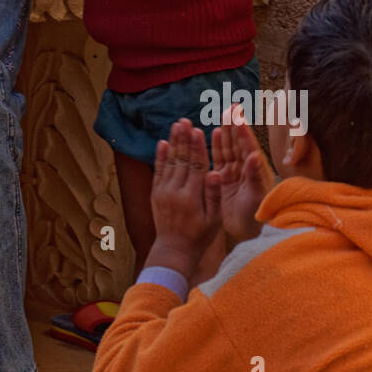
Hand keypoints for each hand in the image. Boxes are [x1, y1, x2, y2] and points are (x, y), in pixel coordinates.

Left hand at [147, 120, 221, 276]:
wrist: (174, 250)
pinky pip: (158, 171)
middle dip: (183, 139)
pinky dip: (160, 156)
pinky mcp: (156, 193)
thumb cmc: (200, 236)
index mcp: (192, 197)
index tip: (198, 130)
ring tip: (176, 125)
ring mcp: (163, 191)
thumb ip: (214, 195)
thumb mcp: (214, 220)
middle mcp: (175, 191)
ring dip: (173, 142)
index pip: (195, 166)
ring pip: (169, 162)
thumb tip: (216, 173)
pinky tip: (162, 142)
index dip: (197, 147)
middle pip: (181, 160)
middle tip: (185, 121)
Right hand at [211, 105, 275, 242]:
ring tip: (223, 115)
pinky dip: (217, 146)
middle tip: (233, 106)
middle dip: (235, 125)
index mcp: (255, 170)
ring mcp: (235, 172)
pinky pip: (220, 158)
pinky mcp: (224, 178)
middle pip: (239, 142)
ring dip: (226, 132)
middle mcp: (245, 168)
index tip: (238, 115)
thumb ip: (255, 175)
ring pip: (229, 148)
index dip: (242, 131)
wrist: (248, 231)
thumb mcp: (256, 196)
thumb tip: (254, 155)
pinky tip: (215, 133)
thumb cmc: (257, 214)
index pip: (247, 146)